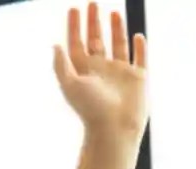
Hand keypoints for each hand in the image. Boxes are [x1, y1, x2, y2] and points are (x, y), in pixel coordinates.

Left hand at [53, 3, 148, 142]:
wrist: (115, 129)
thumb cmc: (90, 109)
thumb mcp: (70, 84)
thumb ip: (61, 64)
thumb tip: (55, 44)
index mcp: (84, 72)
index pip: (77, 44)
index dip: (75, 26)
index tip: (74, 8)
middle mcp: (101, 70)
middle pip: (96, 40)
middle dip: (93, 22)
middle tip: (92, 3)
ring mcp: (120, 73)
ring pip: (117, 45)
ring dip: (115, 29)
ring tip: (112, 12)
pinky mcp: (138, 79)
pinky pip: (140, 58)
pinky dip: (140, 47)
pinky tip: (137, 35)